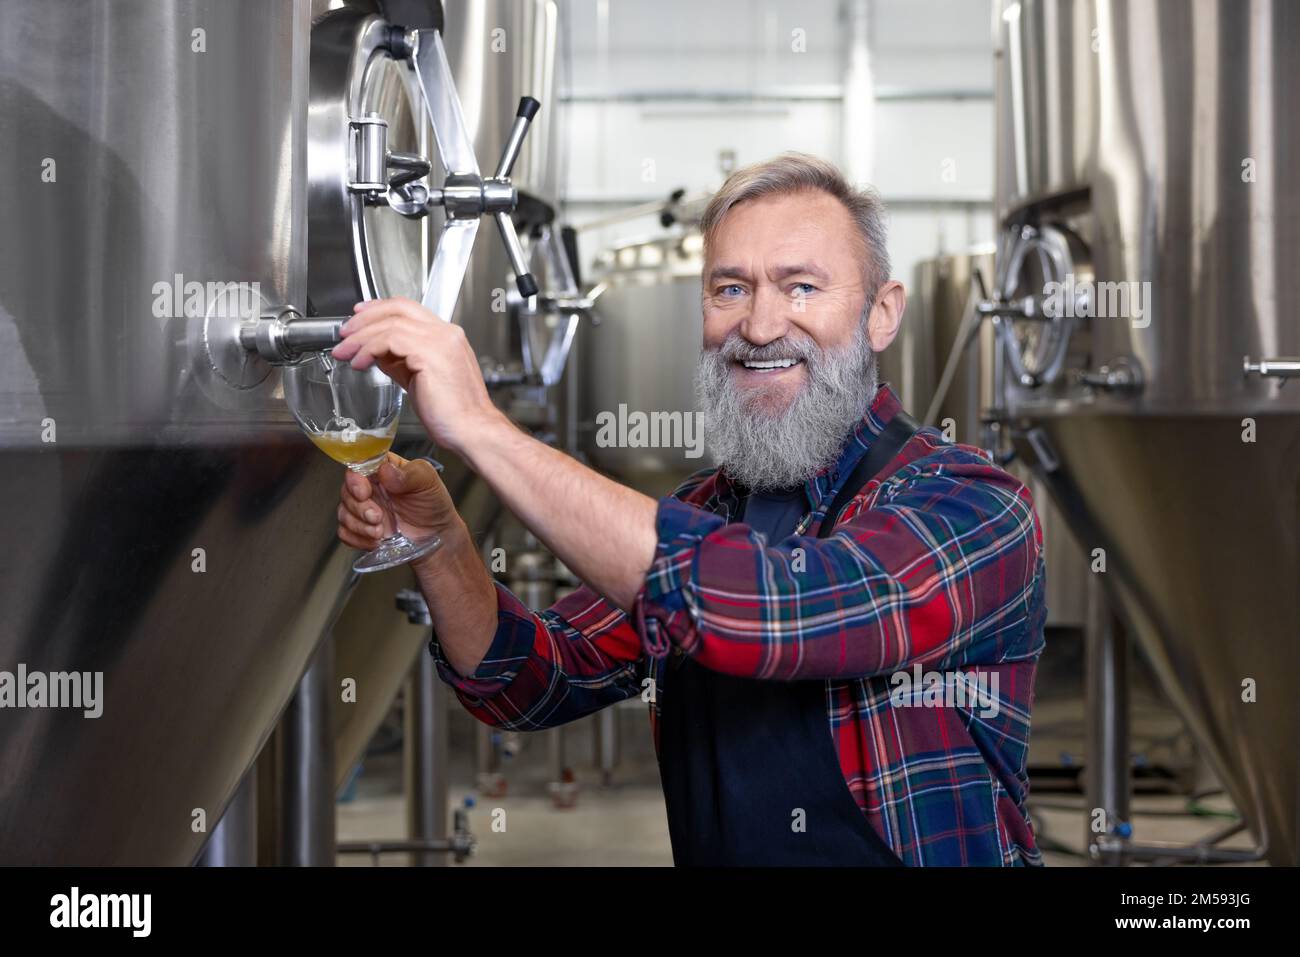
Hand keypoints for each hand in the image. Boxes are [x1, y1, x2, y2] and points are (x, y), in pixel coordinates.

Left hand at [331, 296, 500, 453]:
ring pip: (390, 323)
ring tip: (346, 352)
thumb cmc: (453, 414)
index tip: (359, 315)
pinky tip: (360, 362)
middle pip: (398, 308)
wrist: (473, 431)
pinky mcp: (429, 354)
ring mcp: (440, 341)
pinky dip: (369, 349)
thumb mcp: (421, 379)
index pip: (408, 308)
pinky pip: (390, 340)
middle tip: (345, 333)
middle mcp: (446, 333)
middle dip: (365, 318)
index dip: (379, 308)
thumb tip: (377, 354)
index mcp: (447, 337)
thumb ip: (400, 362)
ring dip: (362, 336)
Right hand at [337, 453, 459, 552]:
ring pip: (343, 512)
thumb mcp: (428, 482)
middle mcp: (370, 487)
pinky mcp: (361, 529)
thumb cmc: (433, 504)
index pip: (358, 465)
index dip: (356, 478)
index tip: (364, 491)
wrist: (437, 537)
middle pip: (347, 491)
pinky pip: (345, 532)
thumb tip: (386, 471)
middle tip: (377, 516)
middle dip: (359, 507)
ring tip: (380, 531)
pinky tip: (375, 541)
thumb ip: (410, 473)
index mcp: (383, 469)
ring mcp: (363, 508)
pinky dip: (357, 538)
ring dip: (359, 525)